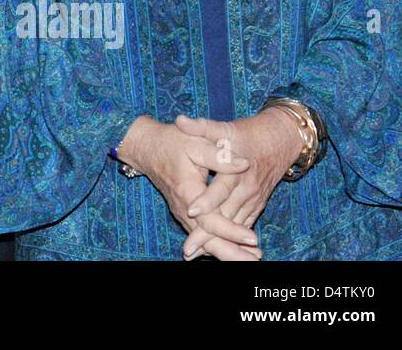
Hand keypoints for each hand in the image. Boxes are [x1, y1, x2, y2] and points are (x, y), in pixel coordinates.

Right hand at [118, 115, 260, 260]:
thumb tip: (244, 164)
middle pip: (207, 239)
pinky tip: (235, 252)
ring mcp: (182, 212)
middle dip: (231, 252)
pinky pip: (201, 235)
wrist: (146, 147)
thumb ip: (220, 155)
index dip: (231, 231)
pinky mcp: (184, 213)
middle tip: (256, 260)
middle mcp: (183, 207)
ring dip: (227, 252)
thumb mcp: (194, 142)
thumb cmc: (171, 142)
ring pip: (205, 241)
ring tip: (252, 259)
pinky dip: (217, 245)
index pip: (210, 220)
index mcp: (187, 191)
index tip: (252, 238)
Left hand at [176, 110, 305, 256]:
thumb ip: (202, 127)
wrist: (279, 142)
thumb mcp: (224, 128)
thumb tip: (180, 121)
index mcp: (236, 172)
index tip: (191, 209)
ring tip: (196, 255)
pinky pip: (241, 227)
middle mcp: (246, 190)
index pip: (220, 189)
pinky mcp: (255, 207)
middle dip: (207, 233)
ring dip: (218, 243)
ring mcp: (252, 201)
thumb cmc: (247, 135)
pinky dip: (230, 242)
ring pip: (233, 227)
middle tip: (188, 249)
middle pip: (225, 216)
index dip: (207, 200)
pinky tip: (216, 254)